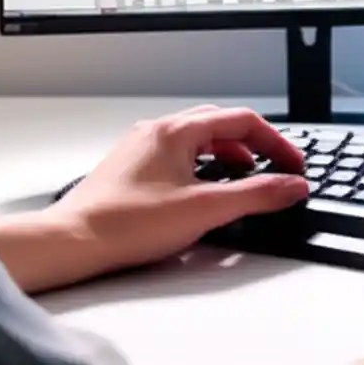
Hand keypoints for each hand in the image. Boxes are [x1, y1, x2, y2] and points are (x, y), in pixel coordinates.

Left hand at [0, 105, 307, 292]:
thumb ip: (256, 195)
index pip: (243, 120)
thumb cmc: (125, 224)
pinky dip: (204, 165)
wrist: (71, 243)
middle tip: (275, 166)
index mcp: (176, 132)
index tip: (292, 164)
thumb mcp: (206, 209)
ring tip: (245, 177)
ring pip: (198, 138)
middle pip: (221, 124)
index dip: (276, 142)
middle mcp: (157, 132)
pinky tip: (205, 190)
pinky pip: (178, 154)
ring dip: (230, 154)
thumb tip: (292, 185)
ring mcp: (141, 148)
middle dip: (255, 144)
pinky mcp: (131, 169)